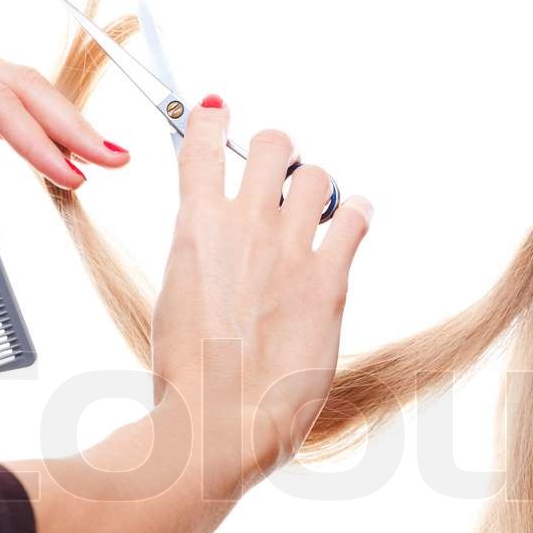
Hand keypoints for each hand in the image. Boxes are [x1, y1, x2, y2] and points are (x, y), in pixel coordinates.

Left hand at [0, 35, 130, 216]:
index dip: (37, 132)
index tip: (70, 171)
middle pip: (23, 90)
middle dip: (72, 126)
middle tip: (115, 160)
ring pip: (25, 102)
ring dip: (68, 130)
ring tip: (107, 160)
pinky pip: (12, 121)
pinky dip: (45, 138)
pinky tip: (71, 157)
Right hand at [150, 97, 372, 494]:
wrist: (220, 420)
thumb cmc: (189, 378)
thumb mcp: (175, 300)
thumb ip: (197, 259)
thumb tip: (213, 247)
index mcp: (193, 226)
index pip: (200, 138)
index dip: (210, 118)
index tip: (217, 112)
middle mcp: (242, 224)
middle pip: (272, 144)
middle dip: (277, 153)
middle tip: (278, 178)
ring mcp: (289, 249)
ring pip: (316, 175)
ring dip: (317, 185)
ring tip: (315, 210)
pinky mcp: (328, 278)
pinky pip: (355, 216)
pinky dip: (357, 212)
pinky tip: (353, 222)